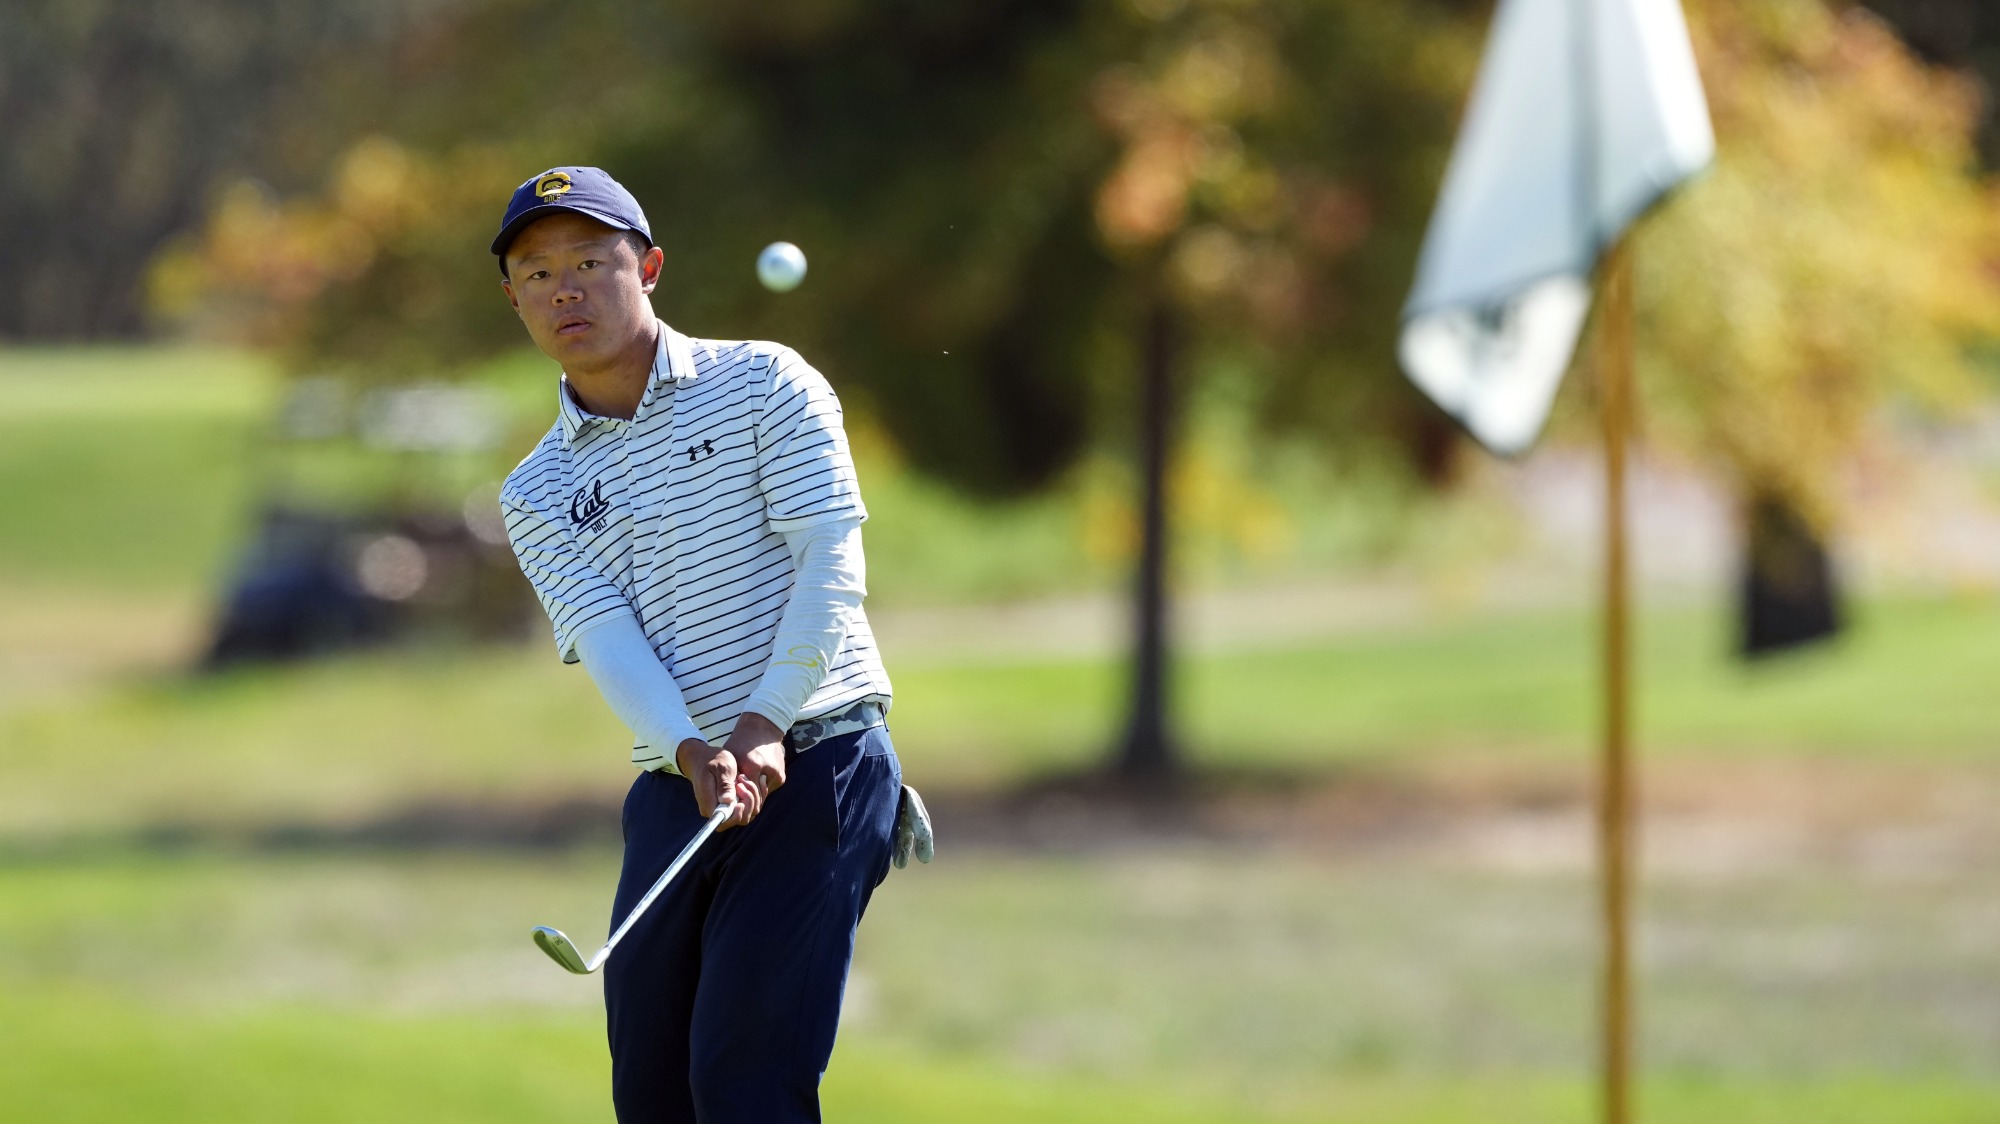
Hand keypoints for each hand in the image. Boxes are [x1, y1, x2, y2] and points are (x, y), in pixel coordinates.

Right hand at [676, 738, 745, 827]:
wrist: (703, 759)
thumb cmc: (711, 760)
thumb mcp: (720, 768)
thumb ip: (724, 784)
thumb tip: (727, 801)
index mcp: (709, 802)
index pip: (724, 821)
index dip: (737, 815)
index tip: (741, 801)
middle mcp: (715, 810)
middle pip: (739, 819)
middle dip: (748, 802)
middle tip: (743, 782)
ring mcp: (722, 808)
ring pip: (745, 814)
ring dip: (751, 797)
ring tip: (743, 778)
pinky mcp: (729, 805)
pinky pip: (745, 808)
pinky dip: (751, 796)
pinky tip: (749, 782)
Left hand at [720, 712, 787, 828]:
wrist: (762, 726)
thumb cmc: (742, 741)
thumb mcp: (730, 758)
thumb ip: (729, 780)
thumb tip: (725, 801)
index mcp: (753, 766)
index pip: (745, 798)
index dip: (738, 804)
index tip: (731, 801)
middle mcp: (768, 772)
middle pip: (757, 801)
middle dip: (746, 802)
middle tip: (735, 796)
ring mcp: (777, 775)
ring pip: (762, 796)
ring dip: (752, 794)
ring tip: (742, 785)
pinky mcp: (781, 776)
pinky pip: (768, 789)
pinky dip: (759, 787)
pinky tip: (753, 778)